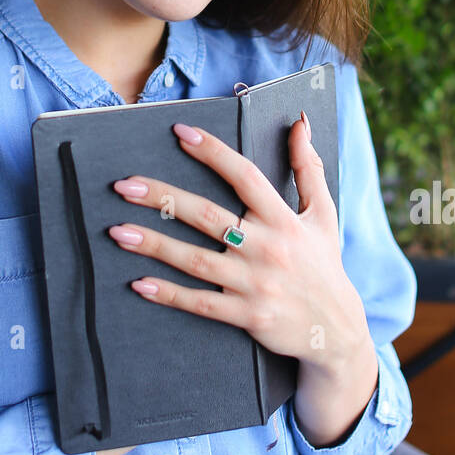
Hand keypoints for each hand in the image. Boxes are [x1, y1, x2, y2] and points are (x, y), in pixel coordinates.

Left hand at [108, 114, 371, 372]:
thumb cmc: (324, 265)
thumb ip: (308, 167)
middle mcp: (268, 248)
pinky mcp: (246, 315)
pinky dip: (169, 294)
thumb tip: (298, 122)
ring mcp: (255, 284)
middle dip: (163, 198)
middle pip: (207, 216)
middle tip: (124, 185)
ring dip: (154, 244)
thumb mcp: (323, 214)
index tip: (180, 133)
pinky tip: (139, 284)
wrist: (337, 332)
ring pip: (195, 260)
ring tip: (118, 231)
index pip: (245, 176)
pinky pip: (201, 303)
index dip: (213, 152)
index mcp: (284, 220)